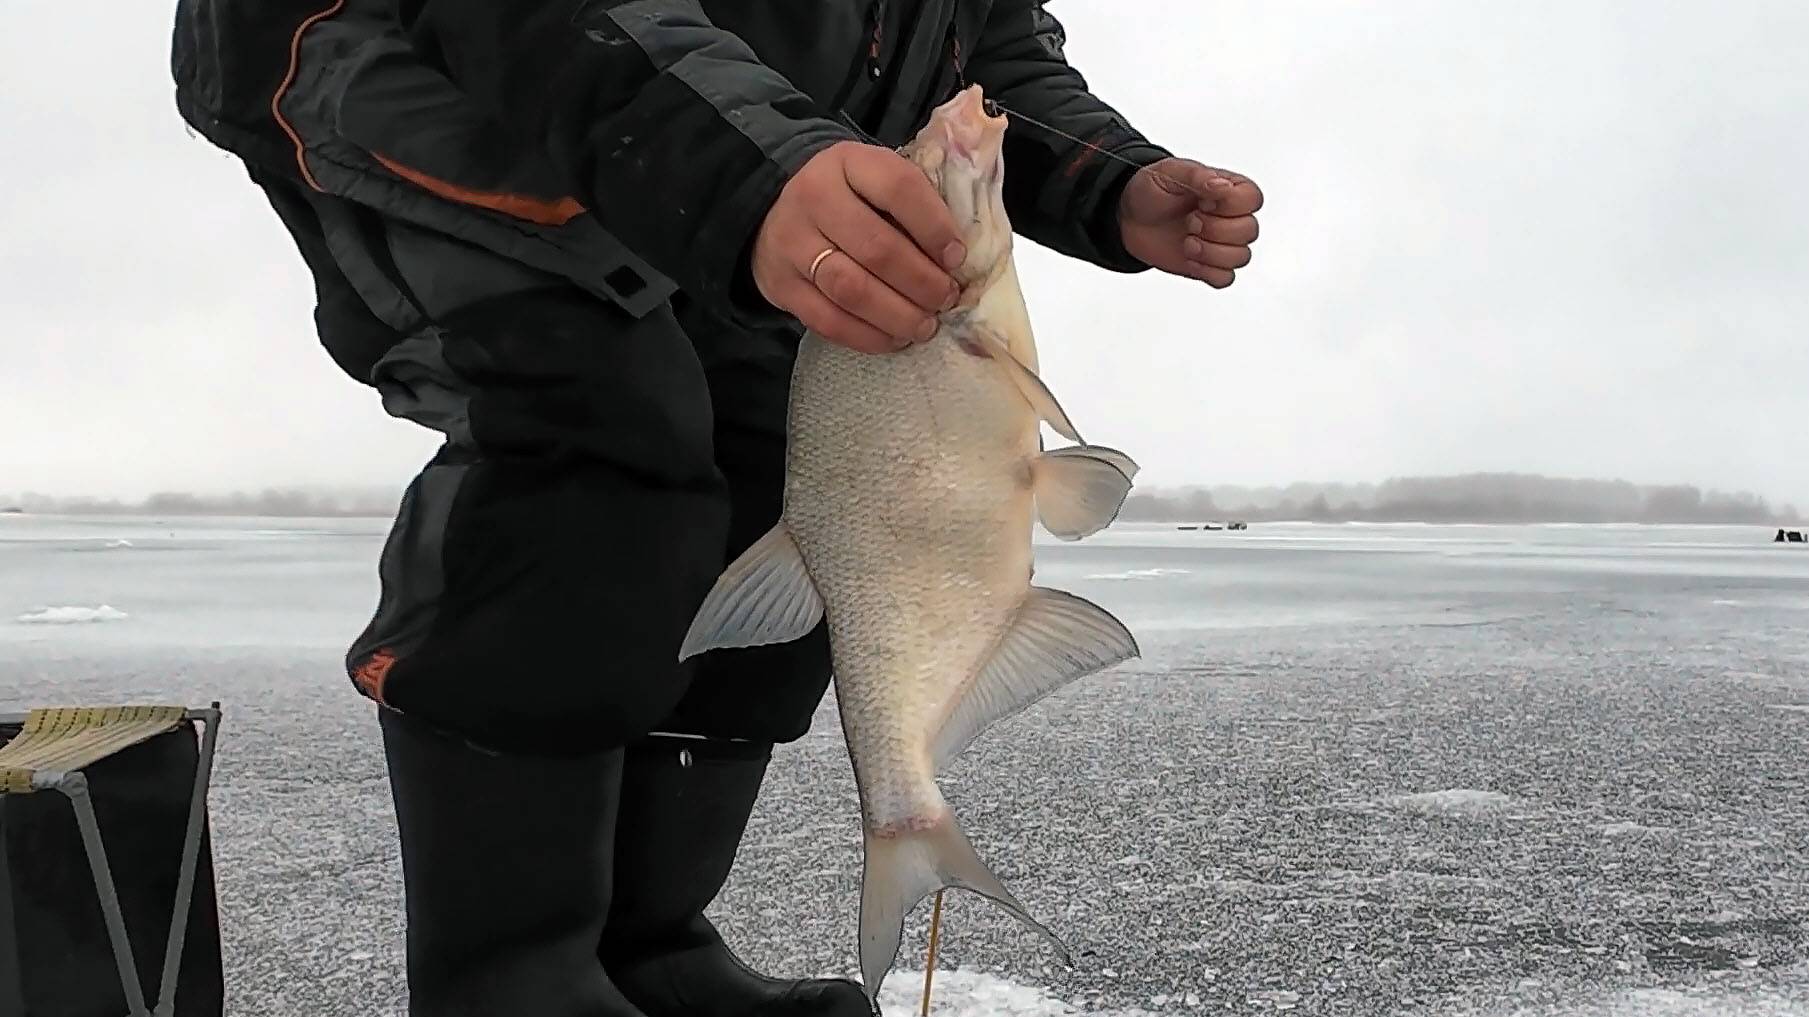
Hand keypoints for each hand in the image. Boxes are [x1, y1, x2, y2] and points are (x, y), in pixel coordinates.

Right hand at [752, 141, 966, 353]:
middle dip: (921, 281)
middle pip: (876, 248)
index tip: (957, 258)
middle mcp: (814, 198)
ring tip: (926, 325)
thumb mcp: (878, 179)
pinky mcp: (781, 285)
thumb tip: (956, 260)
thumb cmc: (850, 198)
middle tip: (946, 299)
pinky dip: (867, 336)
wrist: (779, 211)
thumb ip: (916, 205)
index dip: (935, 227)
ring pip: (850, 289)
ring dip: (897, 314)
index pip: (898, 188)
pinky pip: (828, 320)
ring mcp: (791, 243)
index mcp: (847, 162)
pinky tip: (895, 339)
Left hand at [1118, 157, 1262, 288]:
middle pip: (1249, 230)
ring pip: (1241, 257)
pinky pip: (1226, 278)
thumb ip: (1198, 176)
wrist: (1128, 218)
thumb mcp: (1170, 172)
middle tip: (1190, 222)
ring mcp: (1221, 243)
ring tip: (1187, 241)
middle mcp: (1230, 217)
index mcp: (1228, 189)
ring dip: (1211, 252)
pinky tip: (1189, 258)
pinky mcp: (1209, 266)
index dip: (1229, 205)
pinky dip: (1207, 272)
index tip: (1203, 201)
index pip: (1253, 199)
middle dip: (1215, 229)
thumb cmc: (1151, 191)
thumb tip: (1223, 186)